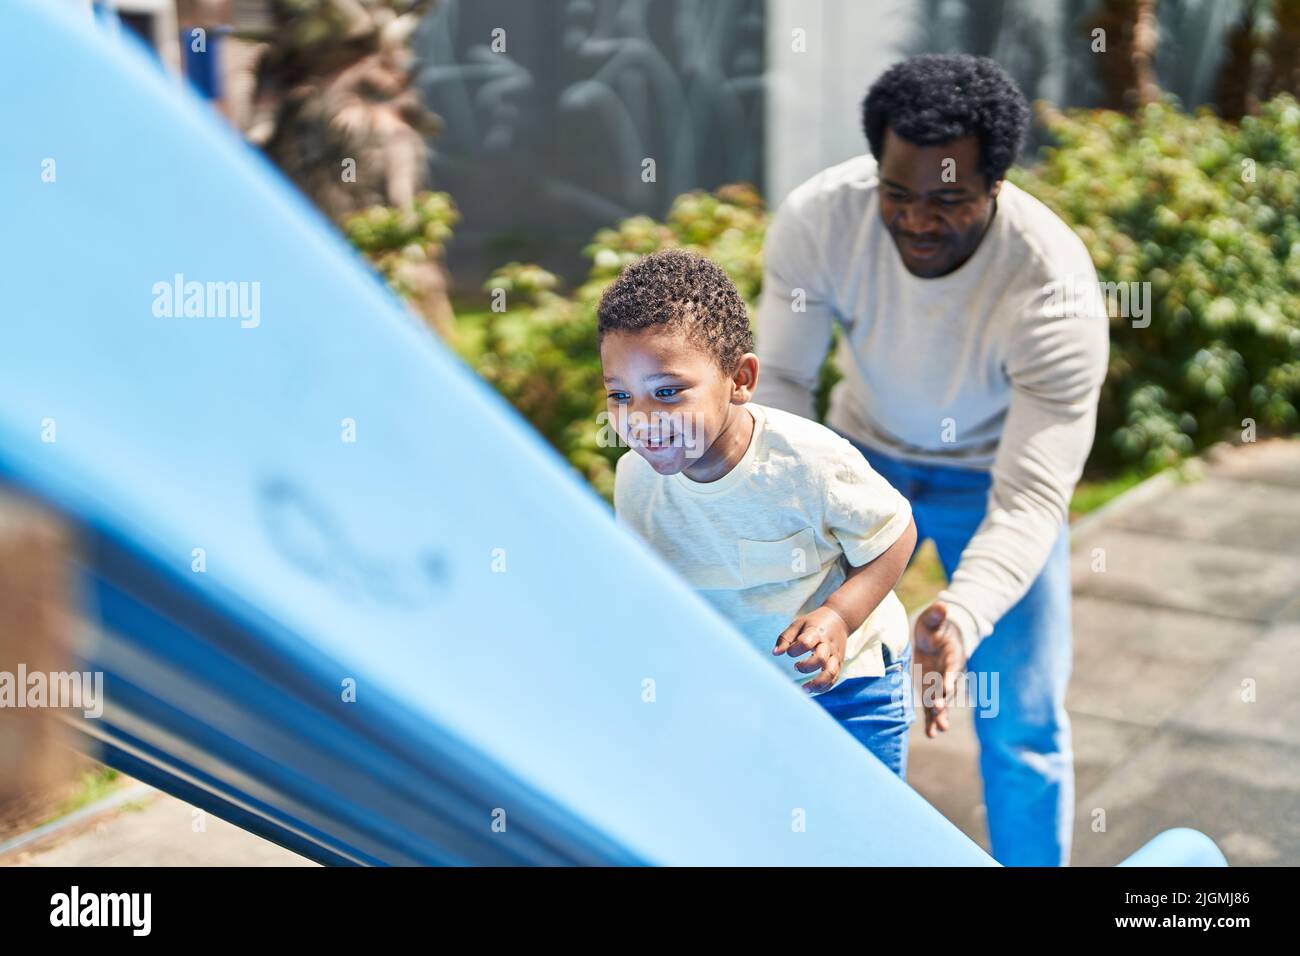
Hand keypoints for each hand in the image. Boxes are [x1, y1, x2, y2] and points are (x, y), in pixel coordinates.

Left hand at [773, 605, 849, 692]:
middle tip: (796, 666)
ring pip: (831, 672)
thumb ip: (785, 638)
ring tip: (805, 688)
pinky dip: (824, 687)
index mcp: (816, 632)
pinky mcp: (839, 664)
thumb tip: (775, 653)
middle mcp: (827, 645)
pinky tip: (812, 689)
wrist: (840, 619)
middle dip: (806, 666)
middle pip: (820, 659)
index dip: (794, 650)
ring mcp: (835, 656)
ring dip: (818, 683)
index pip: (806, 642)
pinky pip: (834, 679)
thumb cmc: (815, 623)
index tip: (789, 652)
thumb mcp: (798, 624)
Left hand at [913, 601, 966, 736]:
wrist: (937, 636)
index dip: (950, 677)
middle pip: (948, 689)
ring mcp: (940, 683)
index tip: (948, 688)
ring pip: (941, 702)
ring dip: (940, 716)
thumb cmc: (935, 625)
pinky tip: (931, 734)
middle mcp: (949, 673)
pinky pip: (932, 706)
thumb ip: (937, 615)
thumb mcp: (934, 617)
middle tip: (939, 713)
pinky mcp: (931, 689)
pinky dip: (932, 720)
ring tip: (939, 731)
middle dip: (944, 701)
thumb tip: (942, 604)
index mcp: (953, 655)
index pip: (952, 667)